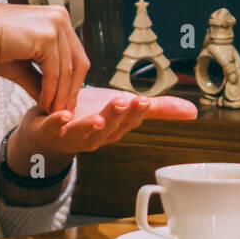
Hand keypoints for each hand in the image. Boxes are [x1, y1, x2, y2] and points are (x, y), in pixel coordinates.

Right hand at [0, 4, 88, 113]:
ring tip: (54, 113)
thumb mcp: (22, 63)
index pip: (75, 54)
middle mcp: (60, 17)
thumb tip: (50, 99)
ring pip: (68, 69)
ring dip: (62, 95)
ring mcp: (55, 25)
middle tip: (65, 112)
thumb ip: (39, 78)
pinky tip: (44, 104)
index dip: (72, 81)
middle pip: (78, 61)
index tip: (65, 102)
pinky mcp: (47, 37)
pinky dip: (51, 91)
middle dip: (72, 90)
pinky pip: (55, 72)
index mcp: (57, 18)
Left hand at [20, 85, 197, 155]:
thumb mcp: (127, 106)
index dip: (136, 112)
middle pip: (107, 128)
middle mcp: (94, 137)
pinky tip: (61, 115)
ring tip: (97, 117)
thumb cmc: (92, 112)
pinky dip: (56, 123)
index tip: (143, 101)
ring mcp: (69, 136)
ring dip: (90, 126)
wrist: (50, 122)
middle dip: (116, 116)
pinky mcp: (46, 130)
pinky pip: (50, 129)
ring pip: (82, 133)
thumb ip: (158, 109)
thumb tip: (194, 111)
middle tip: (124, 102)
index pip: (128, 121)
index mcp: (115, 130)